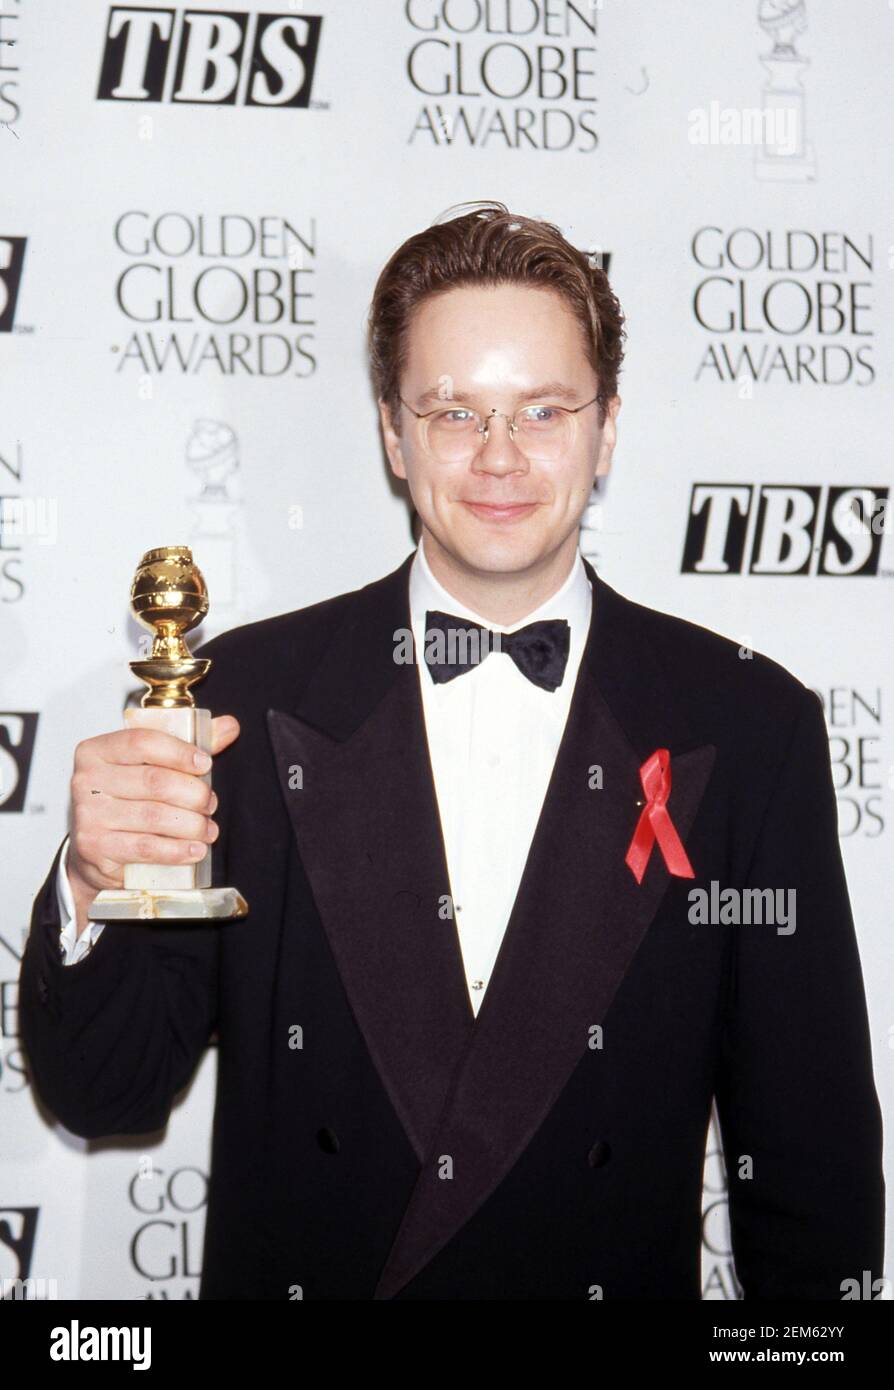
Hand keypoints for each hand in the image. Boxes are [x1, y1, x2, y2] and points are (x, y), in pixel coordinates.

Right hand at [67, 716, 240, 918]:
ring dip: (192, 824)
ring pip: (155, 816)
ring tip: (207, 829)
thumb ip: (186, 746)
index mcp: (97, 751)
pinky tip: (195, 849)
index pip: (143, 742)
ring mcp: (89, 815)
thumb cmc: (124, 801)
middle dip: (193, 793)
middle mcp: (87, 781)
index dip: (180, 752)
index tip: (205, 763)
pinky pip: (147, 847)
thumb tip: (229, 726)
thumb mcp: (149, 767)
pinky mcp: (96, 847)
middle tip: (210, 803)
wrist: (93, 849)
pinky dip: (178, 849)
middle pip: (155, 781)